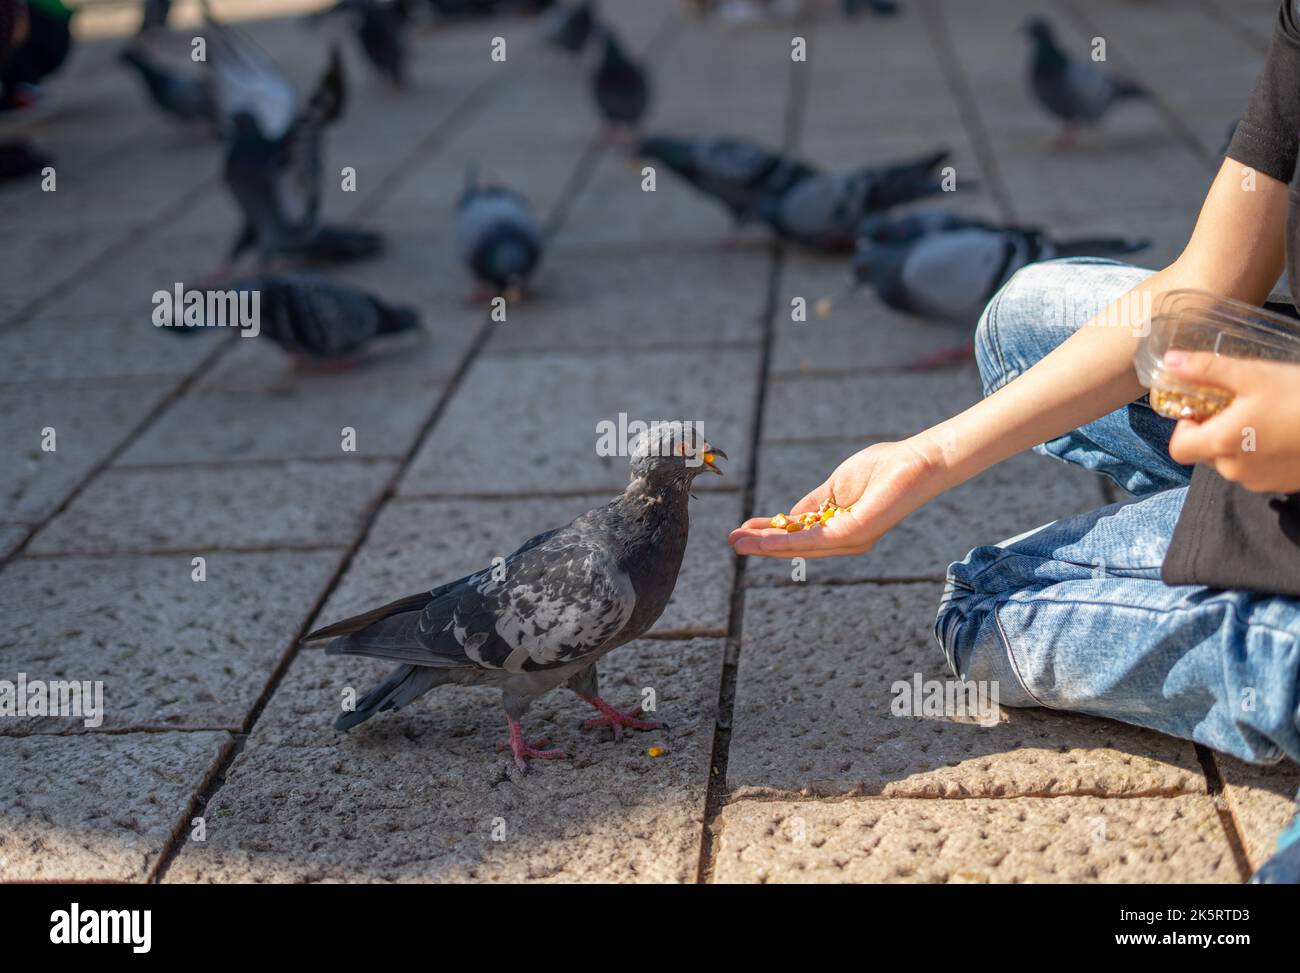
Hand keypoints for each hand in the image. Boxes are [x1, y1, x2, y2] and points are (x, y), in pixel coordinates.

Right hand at [728, 437, 945, 557]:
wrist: (914, 461)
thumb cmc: (882, 468)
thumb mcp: (836, 486)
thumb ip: (813, 504)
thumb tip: (788, 517)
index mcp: (840, 527)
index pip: (799, 534)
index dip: (770, 534)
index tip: (743, 531)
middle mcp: (844, 540)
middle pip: (796, 546)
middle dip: (762, 545)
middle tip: (732, 542)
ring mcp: (849, 539)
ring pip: (799, 547)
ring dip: (766, 546)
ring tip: (737, 543)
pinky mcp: (853, 533)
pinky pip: (812, 540)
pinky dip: (784, 541)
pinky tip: (763, 539)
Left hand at [1165, 351, 1299, 492]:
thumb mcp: (1254, 375)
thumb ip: (1207, 369)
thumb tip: (1171, 361)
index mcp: (1220, 445)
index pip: (1178, 449)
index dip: (1184, 427)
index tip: (1203, 408)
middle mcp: (1235, 470)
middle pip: (1207, 453)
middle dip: (1216, 430)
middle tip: (1240, 405)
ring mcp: (1260, 482)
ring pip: (1235, 462)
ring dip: (1241, 442)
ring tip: (1268, 416)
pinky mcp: (1283, 485)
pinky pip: (1261, 470)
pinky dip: (1264, 453)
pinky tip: (1286, 432)